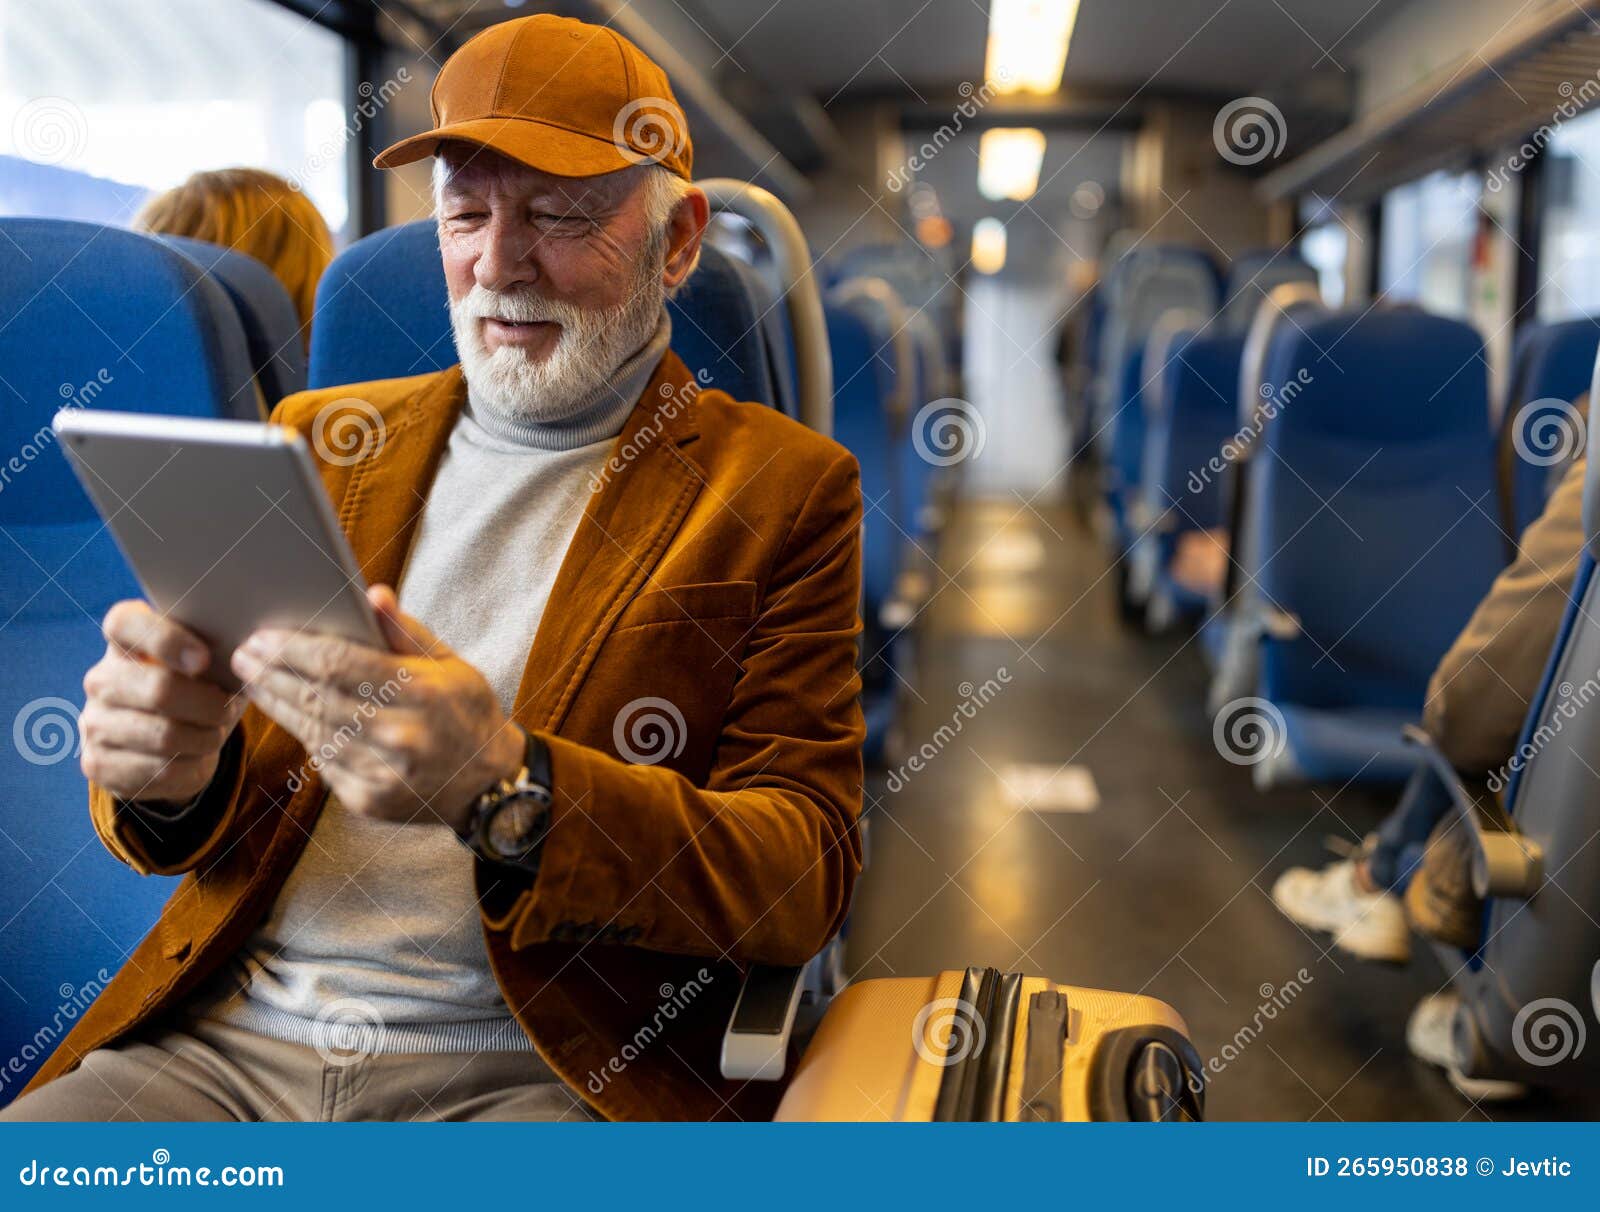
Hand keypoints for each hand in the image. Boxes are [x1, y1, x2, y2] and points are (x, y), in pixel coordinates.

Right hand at [81, 601, 245, 805]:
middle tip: (227, 710)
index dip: (165, 639)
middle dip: (209, 705)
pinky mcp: (98, 763)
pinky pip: (160, 771)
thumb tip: (247, 655)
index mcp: (123, 640)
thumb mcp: (208, 663)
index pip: (125, 623)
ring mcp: (94, 722)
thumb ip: (217, 649)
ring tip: (214, 733)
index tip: (204, 660)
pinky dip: (192, 768)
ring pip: (164, 736)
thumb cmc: (197, 688)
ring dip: (205, 739)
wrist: (169, 741)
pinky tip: (196, 757)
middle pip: (158, 689)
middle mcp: (101, 679)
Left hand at [229, 585, 522, 830]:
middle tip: (244, 653)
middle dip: (272, 674)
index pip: (340, 665)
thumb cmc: (467, 713)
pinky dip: (304, 735)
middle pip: (316, 698)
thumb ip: (407, 632)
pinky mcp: (368, 801)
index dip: (294, 650)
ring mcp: (382, 774)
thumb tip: (372, 594)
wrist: (488, 785)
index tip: (263, 636)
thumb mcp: (452, 664)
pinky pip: (323, 762)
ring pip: (312, 731)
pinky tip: (289, 714)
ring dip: (276, 703)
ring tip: (253, 679)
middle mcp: (400, 737)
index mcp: (423, 694)